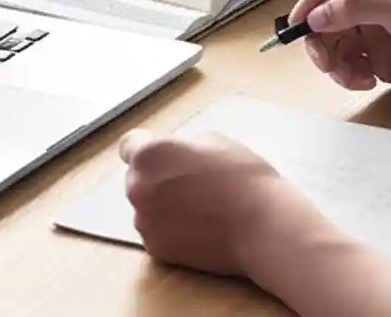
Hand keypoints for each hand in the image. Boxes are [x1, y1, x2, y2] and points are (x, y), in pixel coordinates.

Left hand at [118, 128, 312, 276]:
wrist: (261, 225)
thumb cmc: (242, 177)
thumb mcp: (210, 140)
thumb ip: (179, 146)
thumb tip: (171, 154)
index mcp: (148, 155)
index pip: (128, 146)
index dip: (146, 148)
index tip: (161, 156)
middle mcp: (137, 187)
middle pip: (138, 177)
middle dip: (157, 178)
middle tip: (191, 183)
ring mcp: (144, 221)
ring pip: (146, 206)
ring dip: (162, 205)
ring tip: (199, 207)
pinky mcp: (156, 249)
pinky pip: (157, 232)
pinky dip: (171, 230)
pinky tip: (199, 227)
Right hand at [287, 0, 390, 97]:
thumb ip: (358, 6)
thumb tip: (317, 15)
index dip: (311, 0)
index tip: (301, 24)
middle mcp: (370, 1)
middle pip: (322, 14)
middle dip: (319, 39)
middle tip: (324, 61)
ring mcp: (370, 30)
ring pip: (329, 43)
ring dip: (333, 62)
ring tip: (351, 76)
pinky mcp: (372, 57)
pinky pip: (342, 64)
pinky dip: (346, 75)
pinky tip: (367, 81)